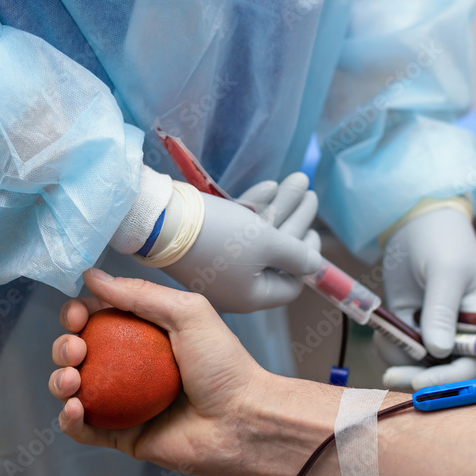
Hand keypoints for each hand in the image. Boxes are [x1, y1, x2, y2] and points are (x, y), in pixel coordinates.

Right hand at [48, 268, 318, 475]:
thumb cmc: (224, 365)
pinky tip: (72, 407)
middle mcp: (133, 369)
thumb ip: (140, 293)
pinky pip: (84, 430)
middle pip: (80, 354)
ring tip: (72, 378)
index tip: (77, 315)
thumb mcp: (188, 313)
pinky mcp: (125, 437)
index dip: (79, 315)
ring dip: (59, 380)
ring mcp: (126, 403)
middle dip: (64, 347)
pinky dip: (68, 419)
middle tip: (77, 349)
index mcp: (147, 337)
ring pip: (74, 390)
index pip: (99, 321)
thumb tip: (92, 277)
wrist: (243, 419)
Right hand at [163, 172, 321, 312]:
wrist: (158, 218)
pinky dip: (252, 209)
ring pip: (257, 238)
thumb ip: (298, 255)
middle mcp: (234, 285)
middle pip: (276, 256)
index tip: (313, 232)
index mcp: (251, 296)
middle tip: (310, 194)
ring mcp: (217, 264)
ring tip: (298, 179)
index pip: (291, 284)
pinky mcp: (203, 243)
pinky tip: (269, 186)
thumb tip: (317, 266)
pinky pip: (236, 229)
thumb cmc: (219, 235)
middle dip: (295, 221)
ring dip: (279, 208)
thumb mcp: (268, 243)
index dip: (306, 258)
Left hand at [377, 209, 475, 389]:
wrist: (414, 221)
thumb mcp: (446, 272)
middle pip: (447, 372)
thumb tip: (439, 352)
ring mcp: (434, 331)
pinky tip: (382, 332)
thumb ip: (442, 312)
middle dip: (420, 378)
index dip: (453, 378)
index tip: (422, 381)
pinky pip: (401, 351)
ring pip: (419, 365)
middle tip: (391, 376)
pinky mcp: (411, 326)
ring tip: (385, 336)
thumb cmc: (442, 240)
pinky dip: (389, 348)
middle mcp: (461, 332)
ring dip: (399, 361)